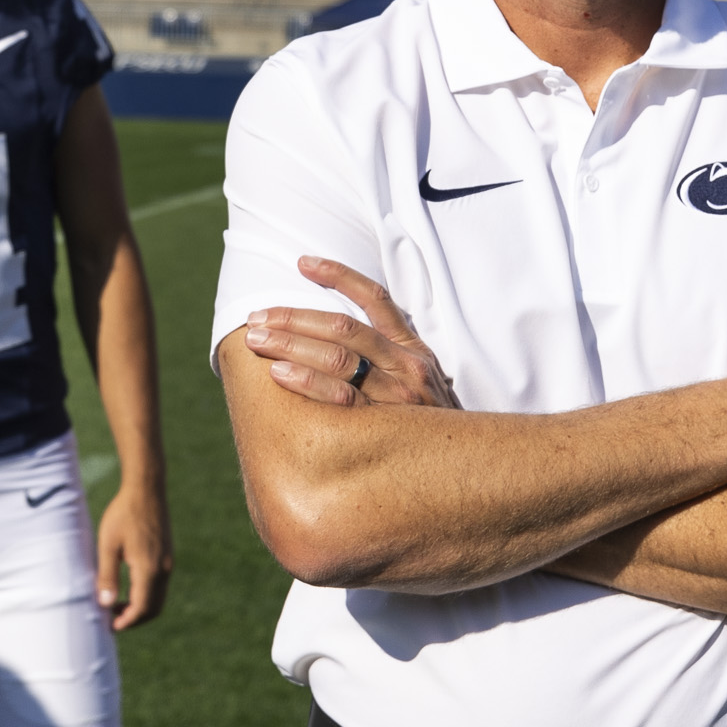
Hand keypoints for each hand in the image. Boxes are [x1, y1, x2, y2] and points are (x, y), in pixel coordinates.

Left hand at [95, 485, 171, 630]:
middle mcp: (163, 569)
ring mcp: (168, 562)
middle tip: (112, 617)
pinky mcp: (167, 555)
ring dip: (140, 606)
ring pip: (158, 598)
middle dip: (134, 618)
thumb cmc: (123, 514)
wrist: (146, 488)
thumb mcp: (108, 544)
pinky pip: (160, 585)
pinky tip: (128, 585)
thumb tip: (104, 604)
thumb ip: (107, 576)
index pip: (141, 609)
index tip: (109, 625)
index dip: (126, 621)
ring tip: (117, 603)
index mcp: (149, 569)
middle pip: (153, 608)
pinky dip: (146, 594)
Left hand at [241, 255, 461, 409]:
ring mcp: (398, 394)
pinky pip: (343, 397)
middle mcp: (406, 365)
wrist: (470, 465)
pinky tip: (280, 374)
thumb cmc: (432, 425)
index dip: (338, 275)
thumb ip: (389, 359)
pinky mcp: (390, 424)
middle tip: (256, 318)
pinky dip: (309, 382)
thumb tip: (337, 338)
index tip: (302, 262)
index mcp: (411, 348)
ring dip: (292, 344)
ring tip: (257, 339)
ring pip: (338, 357)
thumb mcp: (423, 383)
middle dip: (294, 319)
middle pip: (342, 328)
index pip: (374, 298)